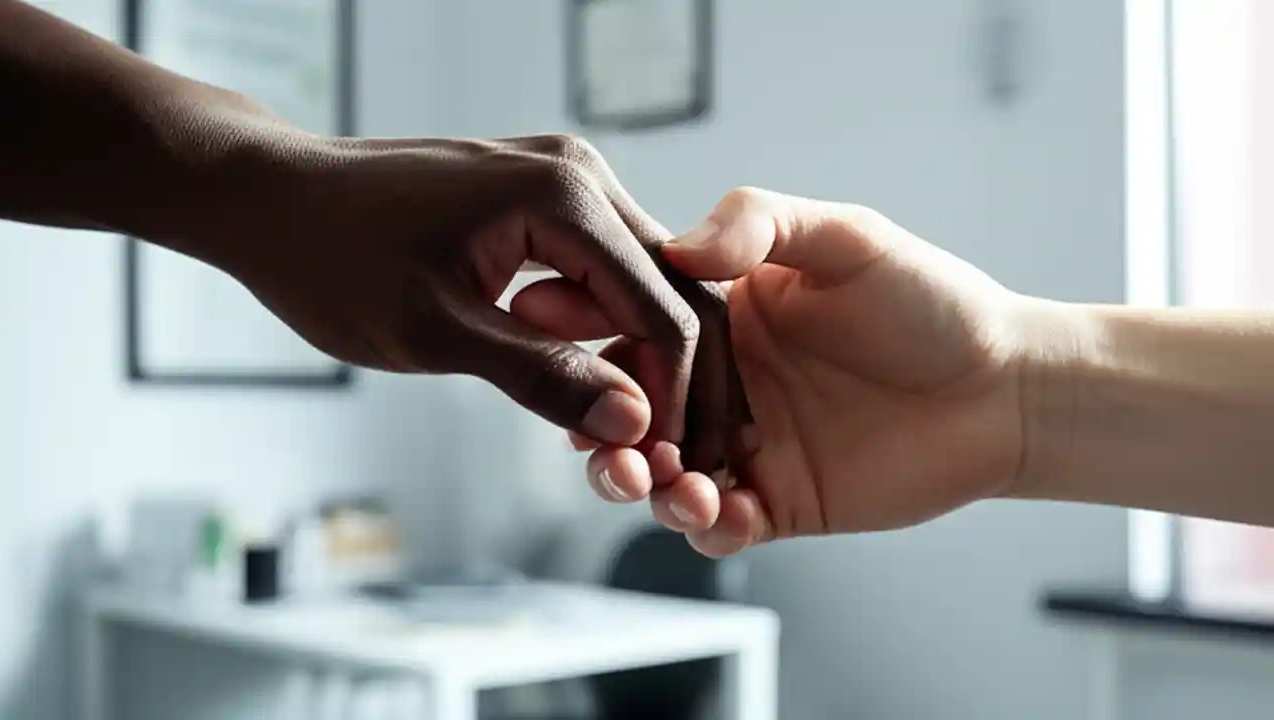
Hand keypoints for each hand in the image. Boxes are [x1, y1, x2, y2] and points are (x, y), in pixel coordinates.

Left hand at [189, 129, 740, 449]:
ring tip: (617, 428)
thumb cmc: (332, 258)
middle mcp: (578, 174)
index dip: (673, 398)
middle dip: (676, 378)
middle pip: (674, 289)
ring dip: (639, 356)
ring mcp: (563, 178)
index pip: (664, 309)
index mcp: (564, 197)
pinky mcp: (542, 196)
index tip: (664, 466)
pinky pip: (602, 266)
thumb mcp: (436, 334)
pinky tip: (589, 377)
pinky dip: (604, 326)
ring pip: (642, 282)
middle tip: (669, 458)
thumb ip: (543, 375)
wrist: (272, 199)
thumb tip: (632, 424)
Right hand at [582, 188, 1028, 555]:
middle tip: (604, 440)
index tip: (546, 329)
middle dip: (599, 427)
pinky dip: (706, 527)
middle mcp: (719, 381)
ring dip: (643, 485)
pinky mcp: (777, 500)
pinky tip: (724, 512)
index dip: (582, 324)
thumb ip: (759, 223)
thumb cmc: (930, 301)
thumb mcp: (845, 237)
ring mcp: (745, 445)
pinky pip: (719, 525)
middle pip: (625, 408)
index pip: (628, 318)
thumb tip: (675, 247)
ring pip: (658, 475)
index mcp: (718, 313)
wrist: (1004, 388)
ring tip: (668, 485)